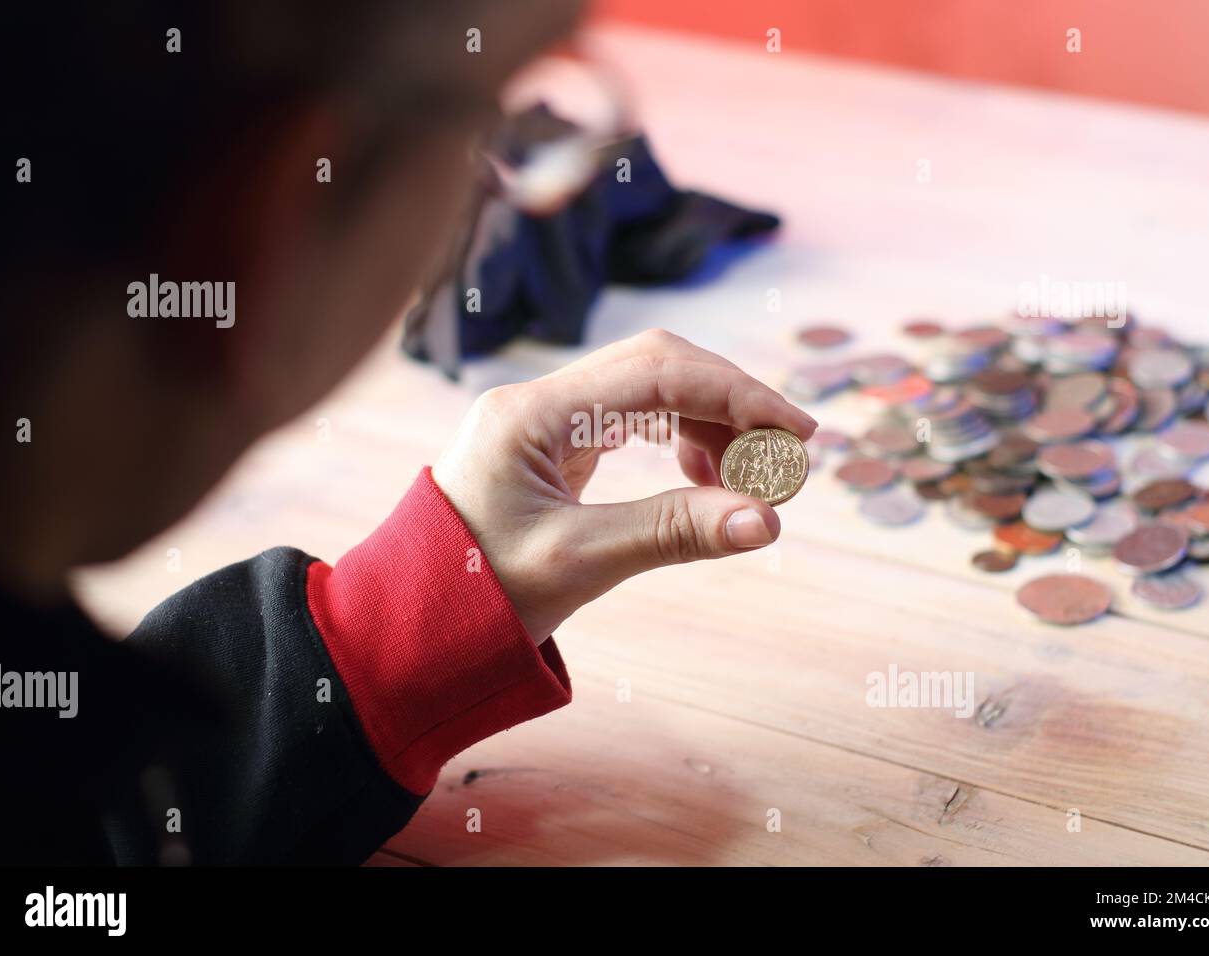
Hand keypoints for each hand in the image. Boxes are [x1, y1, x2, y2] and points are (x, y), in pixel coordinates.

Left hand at [432, 329, 817, 642]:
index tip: (797, 433)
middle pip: (657, 366)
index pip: (656, 373)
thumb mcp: (577, 565)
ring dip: (709, 424)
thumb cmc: (475, 598)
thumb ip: (671, 533)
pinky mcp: (551, 444)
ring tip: (747, 481)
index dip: (737, 394)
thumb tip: (766, 521)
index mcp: (531, 415)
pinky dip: (680, 440)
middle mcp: (536, 401)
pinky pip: (631, 419)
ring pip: (648, 389)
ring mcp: (542, 418)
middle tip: (785, 459)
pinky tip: (705, 479)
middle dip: (730, 404)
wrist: (410, 624)